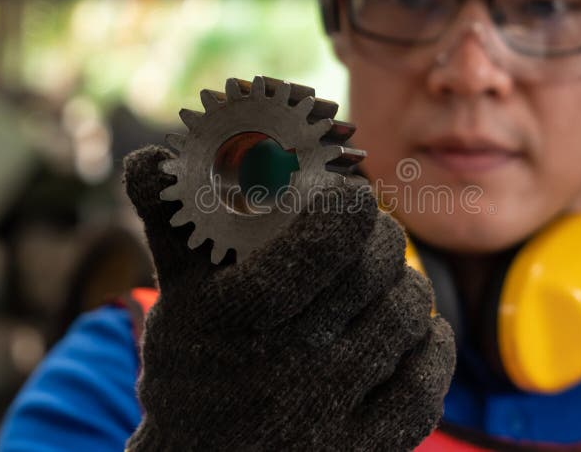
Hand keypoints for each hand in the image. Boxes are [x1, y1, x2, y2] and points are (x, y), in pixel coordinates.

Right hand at [123, 145, 455, 450]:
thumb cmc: (192, 370)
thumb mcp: (174, 300)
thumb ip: (170, 224)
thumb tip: (149, 157)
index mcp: (240, 317)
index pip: (323, 241)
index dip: (350, 204)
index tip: (351, 192)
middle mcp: (290, 367)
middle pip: (374, 270)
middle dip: (382, 235)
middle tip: (372, 229)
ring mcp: (333, 414)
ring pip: (406, 316)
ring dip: (407, 284)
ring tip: (388, 279)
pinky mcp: (367, 449)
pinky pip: (425, 382)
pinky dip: (430, 345)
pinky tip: (414, 330)